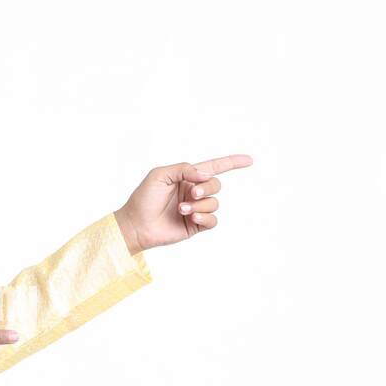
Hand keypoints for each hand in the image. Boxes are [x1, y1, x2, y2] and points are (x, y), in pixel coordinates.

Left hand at [114, 153, 253, 252]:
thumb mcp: (160, 174)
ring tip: (182, 210)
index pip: (214, 167)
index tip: (249, 160)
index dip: (232, 163)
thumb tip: (206, 175)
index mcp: (186, 177)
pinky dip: (205, 218)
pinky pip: (212, 220)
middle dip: (206, 188)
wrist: (136, 225)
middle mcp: (193, 192)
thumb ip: (184, 168)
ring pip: (214, 203)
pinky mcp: (195, 226)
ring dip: (200, 205)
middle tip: (190, 194)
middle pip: (216, 185)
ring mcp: (195, 209)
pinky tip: (192, 218)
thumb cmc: (144, 198)